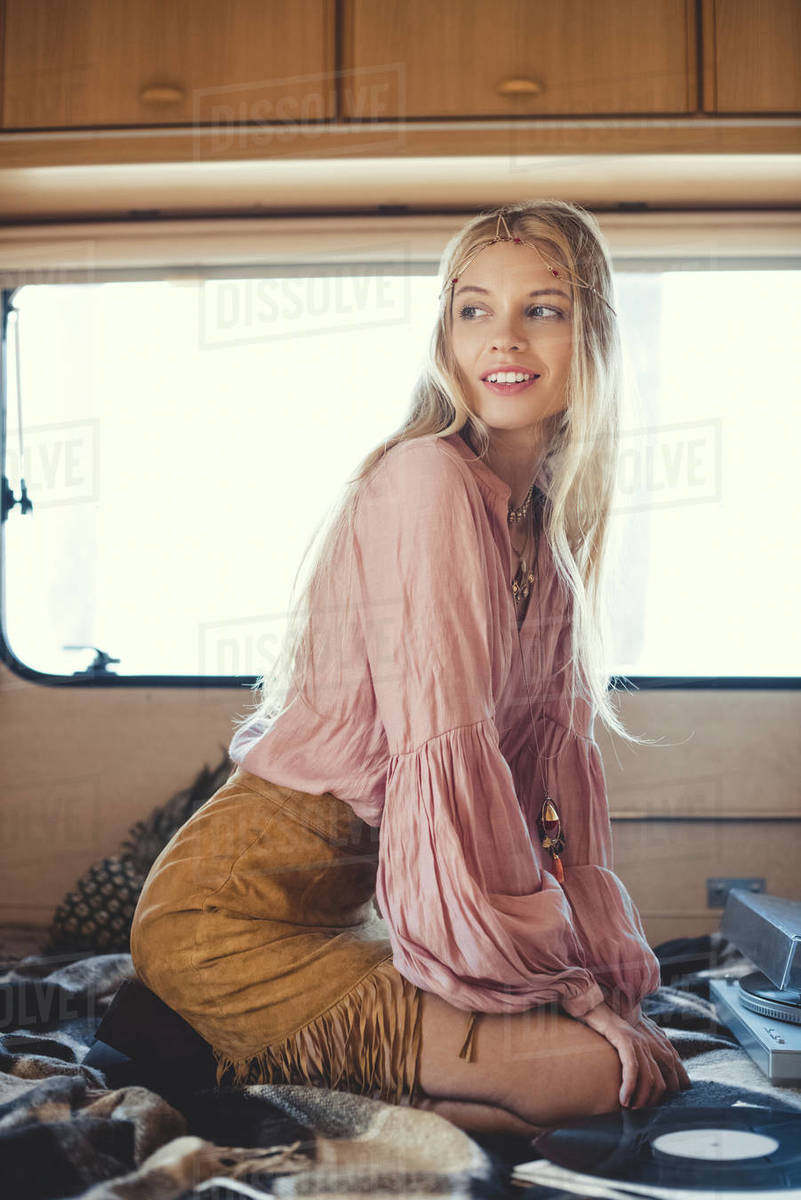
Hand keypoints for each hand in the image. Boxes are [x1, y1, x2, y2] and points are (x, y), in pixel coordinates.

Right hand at [573, 1001, 691, 1108]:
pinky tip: (622, 1098)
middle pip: (661, 1082)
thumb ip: (635, 1060)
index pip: (671, 1077)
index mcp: (652, 1047)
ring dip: (640, 1098)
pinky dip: (629, 1086)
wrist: (592, 1007)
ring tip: (629, 1108)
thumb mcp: (625, 1046)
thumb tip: (637, 1086)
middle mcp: (649, 1045)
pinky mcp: (625, 1040)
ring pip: (649, 1078)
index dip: (666, 1096)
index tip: (653, 1110)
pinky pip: (632, 1068)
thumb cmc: (604, 1030)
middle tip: (637, 1112)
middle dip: (651, 1102)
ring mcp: (638, 1042)